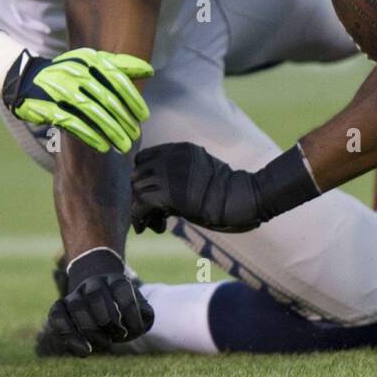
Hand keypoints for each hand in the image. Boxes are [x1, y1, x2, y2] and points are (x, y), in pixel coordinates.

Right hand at [3, 48, 151, 153]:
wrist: (26, 79)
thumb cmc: (68, 73)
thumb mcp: (92, 62)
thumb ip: (120, 66)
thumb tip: (149, 71)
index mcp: (90, 60)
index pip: (118, 79)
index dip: (133, 99)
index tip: (144, 116)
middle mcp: (77, 73)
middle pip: (108, 99)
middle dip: (124, 119)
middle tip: (136, 134)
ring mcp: (62, 90)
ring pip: (93, 113)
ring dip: (111, 131)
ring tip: (124, 145)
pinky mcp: (50, 108)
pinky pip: (74, 124)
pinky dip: (90, 136)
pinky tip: (103, 146)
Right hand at [44, 248, 154, 356]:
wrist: (99, 297)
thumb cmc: (122, 309)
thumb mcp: (138, 308)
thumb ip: (145, 314)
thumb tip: (141, 321)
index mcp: (115, 280)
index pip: (121, 287)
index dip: (130, 310)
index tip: (135, 328)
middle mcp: (93, 283)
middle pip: (96, 293)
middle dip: (109, 318)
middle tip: (119, 334)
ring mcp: (75, 294)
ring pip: (76, 305)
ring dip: (91, 328)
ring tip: (105, 342)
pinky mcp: (60, 307)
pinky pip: (56, 315)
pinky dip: (69, 334)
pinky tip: (86, 351)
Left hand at [131, 142, 320, 234]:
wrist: (240, 198)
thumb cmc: (226, 191)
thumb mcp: (200, 172)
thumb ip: (178, 174)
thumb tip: (154, 195)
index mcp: (180, 148)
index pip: (144, 158)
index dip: (143, 178)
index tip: (149, 195)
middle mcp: (171, 156)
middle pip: (136, 173)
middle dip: (138, 195)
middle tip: (150, 214)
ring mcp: (168, 172)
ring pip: (136, 190)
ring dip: (141, 210)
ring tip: (153, 224)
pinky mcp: (167, 192)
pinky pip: (140, 205)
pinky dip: (142, 218)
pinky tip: (158, 228)